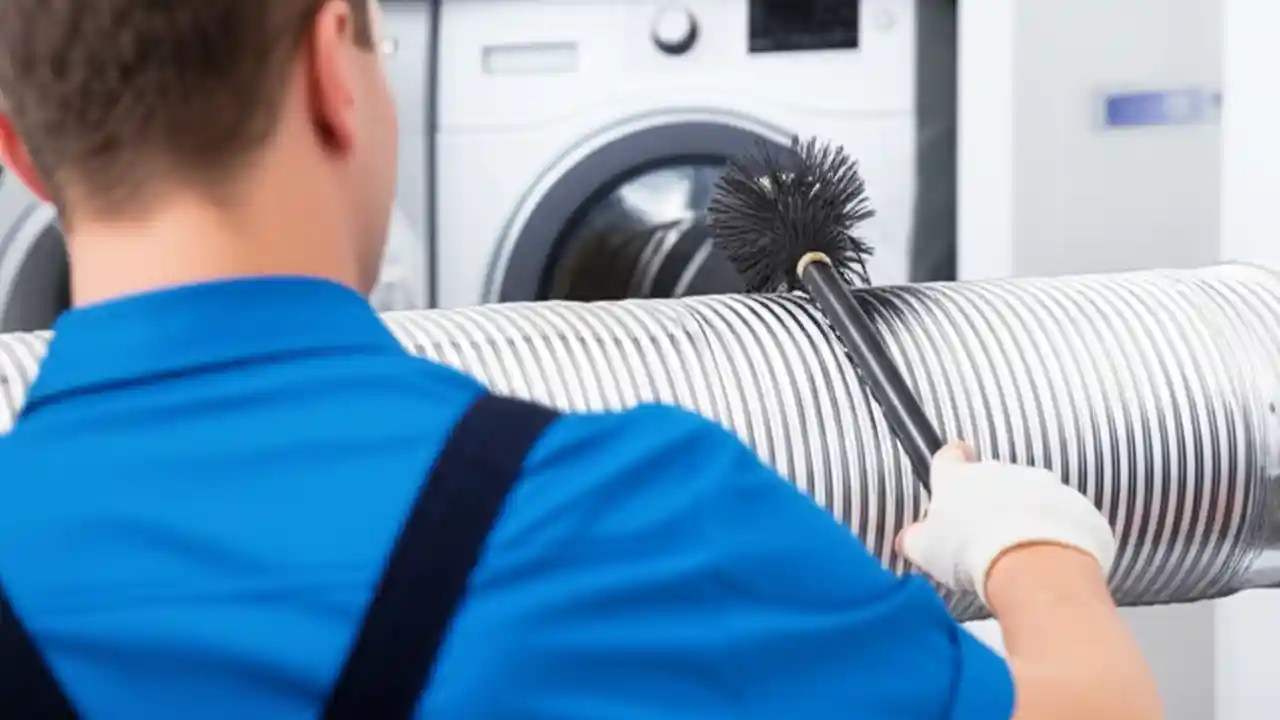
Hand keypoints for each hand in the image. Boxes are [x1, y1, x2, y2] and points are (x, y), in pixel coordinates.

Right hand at [898, 443, 1116, 604]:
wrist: (1033, 566)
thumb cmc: (971, 553)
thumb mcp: (925, 550)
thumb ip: (914, 538)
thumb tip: (908, 538)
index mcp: (959, 477)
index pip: (948, 456)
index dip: (950, 463)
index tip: (952, 471)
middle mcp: (1000, 471)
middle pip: (992, 478)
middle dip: (989, 500)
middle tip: (983, 534)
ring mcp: (1042, 484)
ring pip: (1030, 495)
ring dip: (1024, 515)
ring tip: (1018, 552)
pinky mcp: (1074, 505)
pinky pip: (1063, 515)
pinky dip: (1055, 531)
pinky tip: (1047, 558)